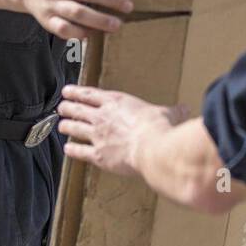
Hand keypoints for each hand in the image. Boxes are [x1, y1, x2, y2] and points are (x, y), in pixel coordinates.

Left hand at [58, 85, 187, 174]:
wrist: (153, 149)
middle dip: (68, 107)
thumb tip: (185, 109)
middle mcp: (103, 117)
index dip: (77, 92)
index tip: (68, 91)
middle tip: (62, 106)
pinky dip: (72, 150)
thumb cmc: (159, 129)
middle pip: (78, 109)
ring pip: (74, 128)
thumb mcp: (167, 114)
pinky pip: (80, 151)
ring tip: (61, 125)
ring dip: (66, 126)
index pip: (90, 94)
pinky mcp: (98, 155)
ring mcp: (98, 136)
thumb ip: (173, 111)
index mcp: (117, 102)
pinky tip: (68, 150)